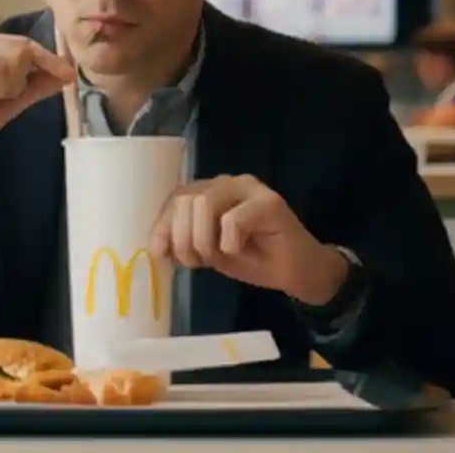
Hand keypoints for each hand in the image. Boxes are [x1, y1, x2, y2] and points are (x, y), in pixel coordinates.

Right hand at [0, 27, 76, 157]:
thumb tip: (64, 74)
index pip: (25, 45)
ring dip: (3, 88)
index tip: (70, 74)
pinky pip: (0, 69)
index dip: (49, 60)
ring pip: (17, 59)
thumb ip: (30, 88)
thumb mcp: (3, 105)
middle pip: (25, 49)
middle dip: (16, 84)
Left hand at [148, 174, 348, 304]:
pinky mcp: (269, 203)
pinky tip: (238, 251)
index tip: (160, 254)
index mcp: (211, 191)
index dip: (163, 226)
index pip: (176, 198)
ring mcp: (250, 189)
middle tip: (197, 262)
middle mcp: (228, 183)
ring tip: (216, 257)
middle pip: (187, 200)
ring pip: (205, 204)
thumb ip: (184, 242)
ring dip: (203, 240)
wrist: (297, 272)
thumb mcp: (209, 252)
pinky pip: (232, 220)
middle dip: (183, 239)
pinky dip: (228, 242)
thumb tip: (156, 247)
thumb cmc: (254, 259)